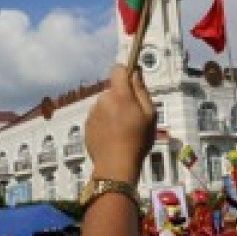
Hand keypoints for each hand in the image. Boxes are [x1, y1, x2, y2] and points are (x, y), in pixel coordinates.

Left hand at [84, 65, 154, 182]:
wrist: (115, 166)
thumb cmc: (137, 141)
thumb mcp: (150, 115)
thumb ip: (142, 91)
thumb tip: (136, 73)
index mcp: (120, 95)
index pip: (118, 69)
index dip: (126, 73)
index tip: (132, 83)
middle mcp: (103, 100)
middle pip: (112, 90)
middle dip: (121, 97)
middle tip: (132, 116)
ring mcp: (92, 112)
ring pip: (105, 104)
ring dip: (112, 111)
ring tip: (122, 130)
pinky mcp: (86, 125)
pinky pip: (98, 117)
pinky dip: (104, 122)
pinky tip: (112, 136)